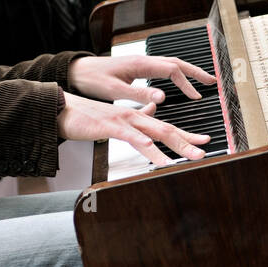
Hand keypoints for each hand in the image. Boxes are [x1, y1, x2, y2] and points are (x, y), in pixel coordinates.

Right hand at [57, 93, 208, 164]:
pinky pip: (133, 138)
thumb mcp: (114, 118)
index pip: (166, 126)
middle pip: (167, 129)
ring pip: (155, 133)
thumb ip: (135, 116)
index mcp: (136, 117)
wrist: (63, 109)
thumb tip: (152, 110)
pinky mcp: (111, 126)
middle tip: (205, 152)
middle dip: (188, 142)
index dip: (186, 134)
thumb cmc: (87, 117)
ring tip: (191, 157)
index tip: (204, 141)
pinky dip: (147, 146)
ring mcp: (124, 121)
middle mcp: (134, 116)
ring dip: (175, 146)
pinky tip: (157, 154)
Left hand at [68, 54, 215, 102]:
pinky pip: (162, 68)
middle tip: (212, 81)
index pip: (172, 70)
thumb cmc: (93, 79)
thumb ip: (140, 95)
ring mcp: (141, 63)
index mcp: (141, 64)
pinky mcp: (137, 67)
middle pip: (177, 63)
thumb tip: (163, 98)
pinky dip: (175, 74)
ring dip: (187, 72)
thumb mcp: (116, 90)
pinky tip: (177, 83)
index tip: (196, 96)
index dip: (187, 83)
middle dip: (196, 72)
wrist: (78, 71)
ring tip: (200, 82)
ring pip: (170, 64)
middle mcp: (144, 60)